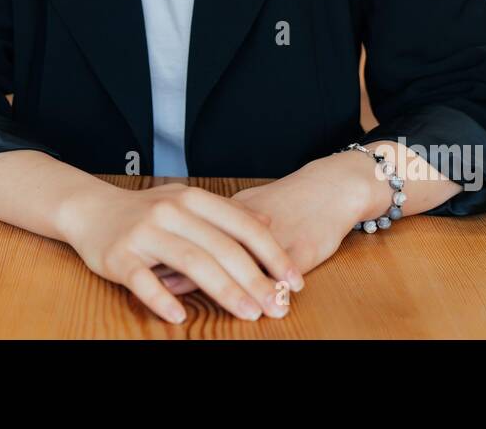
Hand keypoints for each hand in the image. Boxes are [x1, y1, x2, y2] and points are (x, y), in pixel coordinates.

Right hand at [58, 181, 304, 323]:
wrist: (91, 210)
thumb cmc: (146, 211)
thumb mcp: (188, 202)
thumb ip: (227, 212)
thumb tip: (268, 221)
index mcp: (193, 199)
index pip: (242, 227)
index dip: (272, 254)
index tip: (294, 281)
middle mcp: (171, 211)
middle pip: (221, 248)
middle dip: (255, 280)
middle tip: (278, 306)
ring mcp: (144, 233)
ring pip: (191, 262)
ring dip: (224, 291)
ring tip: (248, 313)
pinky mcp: (119, 256)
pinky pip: (143, 280)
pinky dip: (162, 298)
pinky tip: (179, 316)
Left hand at [153, 157, 369, 295]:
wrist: (332, 186)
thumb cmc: (289, 200)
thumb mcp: (252, 206)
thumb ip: (221, 222)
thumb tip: (188, 239)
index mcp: (236, 208)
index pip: (200, 229)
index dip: (177, 248)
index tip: (153, 264)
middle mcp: (252, 220)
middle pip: (217, 245)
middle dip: (191, 269)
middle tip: (166, 287)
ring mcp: (276, 235)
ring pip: (247, 260)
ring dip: (228, 283)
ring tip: (201, 297)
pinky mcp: (300, 250)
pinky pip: (277, 272)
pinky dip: (265, 287)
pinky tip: (258, 299)